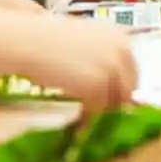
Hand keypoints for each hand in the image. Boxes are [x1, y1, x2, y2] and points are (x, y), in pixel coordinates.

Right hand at [22, 24, 139, 111]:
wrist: (28, 42)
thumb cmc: (46, 40)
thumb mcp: (83, 42)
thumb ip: (101, 58)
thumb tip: (109, 83)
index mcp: (120, 38)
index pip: (132, 72)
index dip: (121, 89)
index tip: (111, 101)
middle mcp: (122, 51)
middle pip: (128, 88)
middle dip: (114, 103)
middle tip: (99, 116)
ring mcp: (111, 67)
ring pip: (115, 102)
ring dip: (102, 114)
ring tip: (87, 121)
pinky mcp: (97, 84)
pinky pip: (98, 109)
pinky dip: (89, 119)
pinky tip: (79, 123)